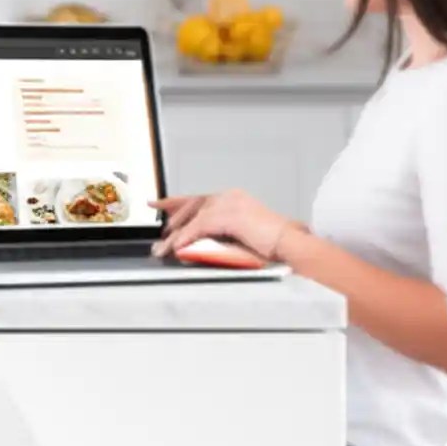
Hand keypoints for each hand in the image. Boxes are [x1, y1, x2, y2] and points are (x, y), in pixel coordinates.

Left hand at [149, 189, 294, 259]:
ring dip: (177, 235)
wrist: (291, 245)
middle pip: (192, 203)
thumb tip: (193, 242)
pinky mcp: (231, 215)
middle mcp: (230, 196)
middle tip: (155, 229)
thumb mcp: (237, 235)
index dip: (175, 202)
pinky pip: (201, 226)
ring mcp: (231, 204)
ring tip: (164, 248)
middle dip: (171, 215)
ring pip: (195, 217)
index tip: (157, 204)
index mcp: (233, 198)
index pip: (199, 198)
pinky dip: (188, 237)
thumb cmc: (271, 245)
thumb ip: (217, 233)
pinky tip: (178, 247)